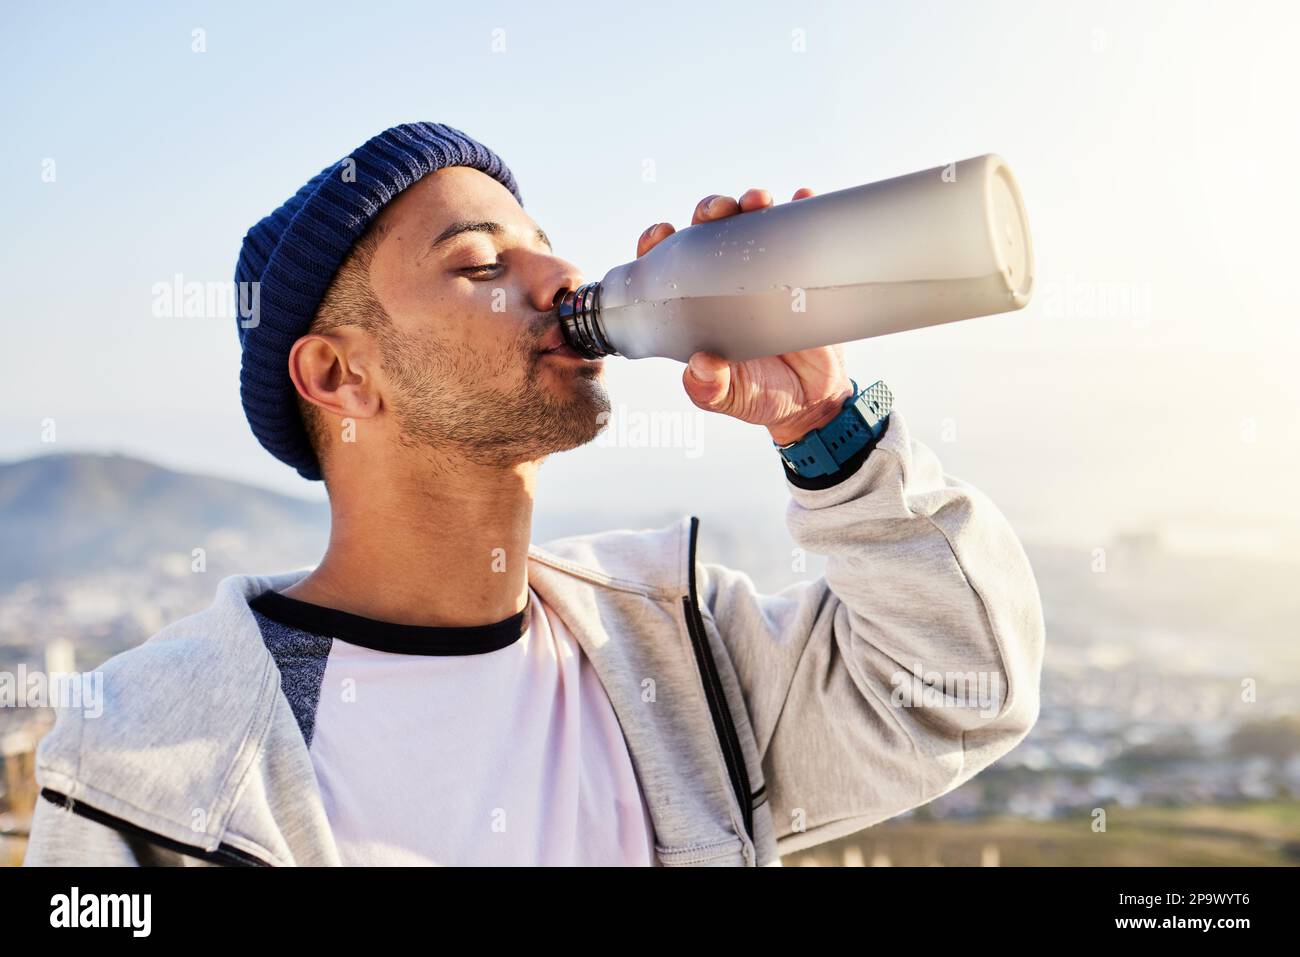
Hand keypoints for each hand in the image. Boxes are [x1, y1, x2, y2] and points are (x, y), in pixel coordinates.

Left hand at [637, 187, 853, 446]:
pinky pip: (799, 231)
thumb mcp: (730, 398)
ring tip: (760, 201)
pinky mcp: (800, 270)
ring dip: (751, 204)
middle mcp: (726, 282)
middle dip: (709, 211)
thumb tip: (699, 367)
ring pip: (750, 224)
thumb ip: (709, 390)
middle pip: (709, 232)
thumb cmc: (761, 396)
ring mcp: (763, 272)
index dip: (659, 244)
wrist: (813, 399)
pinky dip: (801, 208)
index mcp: (697, 307)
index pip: (668, 265)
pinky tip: (802, 198)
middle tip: (720, 210)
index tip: (662, 233)